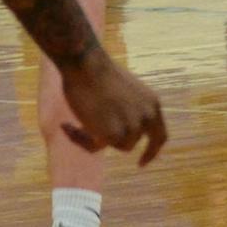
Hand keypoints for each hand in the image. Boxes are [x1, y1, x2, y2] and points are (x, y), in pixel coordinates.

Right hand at [58, 48, 167, 165]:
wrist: (86, 64)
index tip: (141, 162)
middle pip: (131, 143)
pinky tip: (66, 125)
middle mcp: (145, 118)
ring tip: (78, 122)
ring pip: (113, 145)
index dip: (151, 152)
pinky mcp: (110, 135)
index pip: (160, 136)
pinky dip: (79, 138)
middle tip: (98, 140)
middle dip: (116, 142)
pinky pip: (94, 147)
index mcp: (152, 105)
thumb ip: (130, 110)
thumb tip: (119, 130)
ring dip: (97, 137)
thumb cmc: (100, 71)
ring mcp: (130, 128)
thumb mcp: (128, 91)